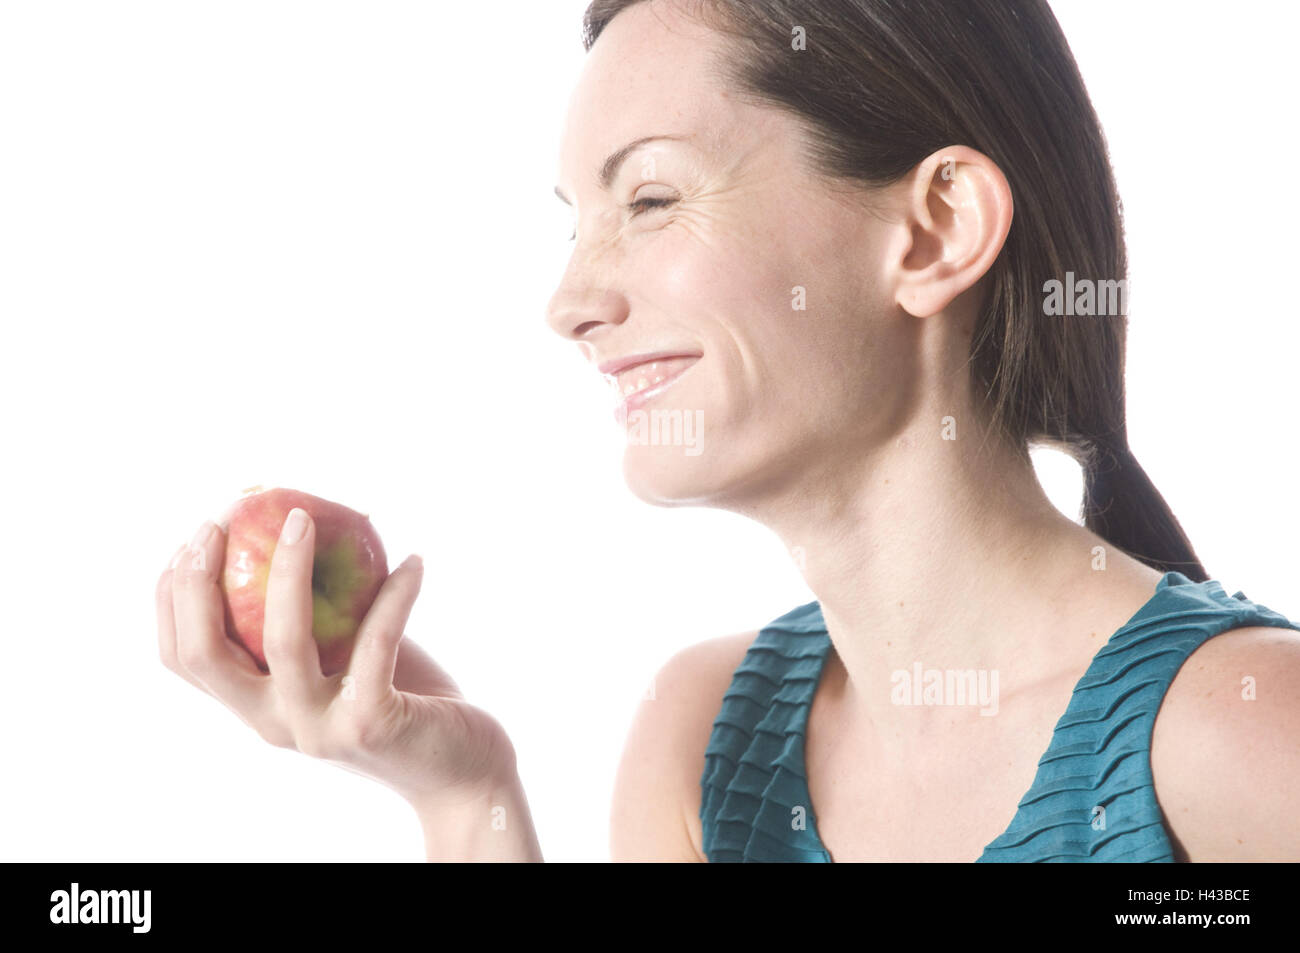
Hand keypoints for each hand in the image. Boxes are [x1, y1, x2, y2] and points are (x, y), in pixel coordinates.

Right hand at [156, 510, 517, 811]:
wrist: (460, 772)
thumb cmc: (404, 697)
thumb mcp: (346, 652)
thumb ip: (318, 610)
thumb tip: (302, 519)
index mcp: (256, 705)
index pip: (182, 657)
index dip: (173, 594)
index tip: (201, 532)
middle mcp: (274, 723)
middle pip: (203, 653)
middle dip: (199, 580)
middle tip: (225, 520)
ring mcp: (318, 729)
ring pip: (282, 642)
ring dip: (288, 570)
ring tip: (303, 519)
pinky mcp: (370, 724)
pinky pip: (376, 642)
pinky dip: (395, 594)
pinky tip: (414, 561)